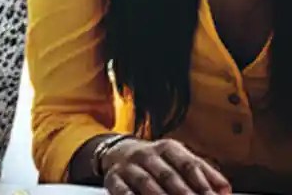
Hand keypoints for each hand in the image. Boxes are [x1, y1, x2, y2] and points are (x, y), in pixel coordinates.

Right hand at [102, 138, 231, 194]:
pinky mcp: (113, 178)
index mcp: (168, 148)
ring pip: (146, 182)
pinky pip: (122, 190)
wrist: (118, 152)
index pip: (188, 164)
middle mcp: (147, 154)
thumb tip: (225, 190)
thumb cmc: (158, 161)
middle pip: (168, 175)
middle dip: (184, 193)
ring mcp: (128, 166)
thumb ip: (205, 174)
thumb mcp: (180, 160)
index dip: (202, 182)